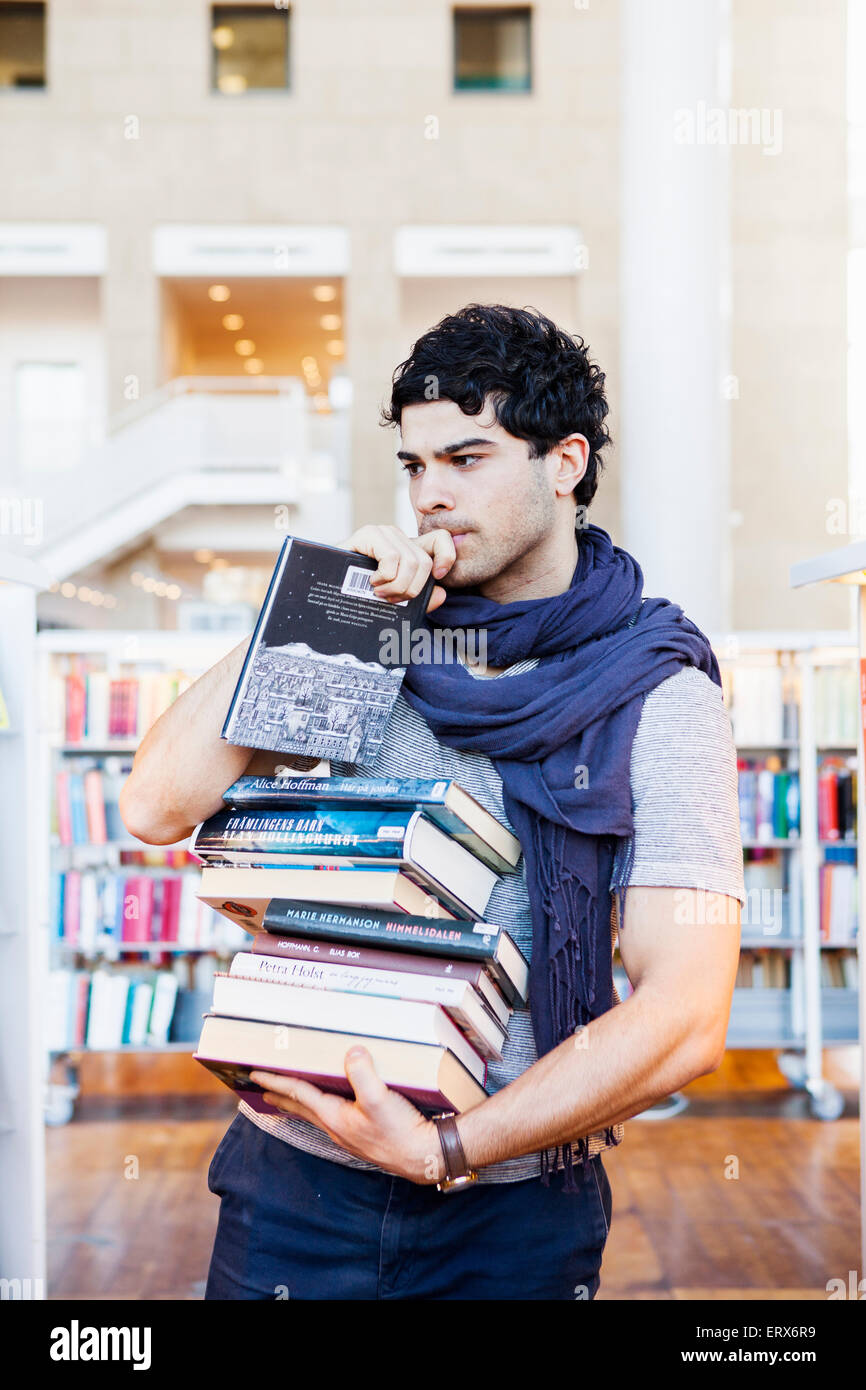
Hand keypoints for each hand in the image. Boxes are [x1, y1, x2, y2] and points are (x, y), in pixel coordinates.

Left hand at [249, 1047, 444, 1183]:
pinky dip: (317, 1108)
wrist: (423, 1157)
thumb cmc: (401, 1131)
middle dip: (279, 1095)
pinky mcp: (361, 1135)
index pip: (299, 1094)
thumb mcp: (381, 1098)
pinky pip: (330, 1117)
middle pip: (300, 1106)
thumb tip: (352, 1052)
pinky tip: (326, 1107)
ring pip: (314, 1114)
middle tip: (259, 1088)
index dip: (277, 1080)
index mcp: (335, 1116)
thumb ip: (363, 1073)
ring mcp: (348, 1133)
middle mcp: (336, 1127)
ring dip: (296, 1103)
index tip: (255, 1073)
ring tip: (284, 1097)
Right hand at [340, 524, 456, 612]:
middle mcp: (398, 537)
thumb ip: (419, 598)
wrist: (327, 586)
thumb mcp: (394, 597)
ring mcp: (383, 533)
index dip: (447, 556)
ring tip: (380, 593)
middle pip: (425, 562)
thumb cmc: (360, 593)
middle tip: (393, 599)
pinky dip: (385, 577)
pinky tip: (371, 582)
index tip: (439, 575)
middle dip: (412, 589)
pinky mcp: (368, 534)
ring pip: (411, 562)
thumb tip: (441, 594)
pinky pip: (392, 558)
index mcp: (408, 549)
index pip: (441, 539)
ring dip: (396, 586)